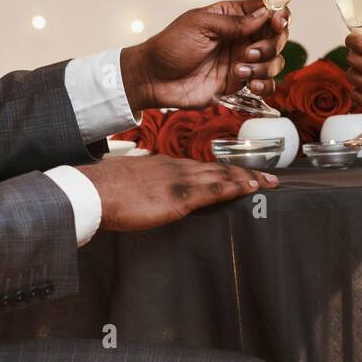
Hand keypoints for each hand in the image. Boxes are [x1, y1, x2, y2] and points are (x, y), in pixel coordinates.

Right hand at [82, 154, 278, 231]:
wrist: (94, 191)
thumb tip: (147, 196)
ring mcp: (180, 179)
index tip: (236, 174)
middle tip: (266, 176)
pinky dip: (236, 186)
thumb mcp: (127, 183)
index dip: (220, 171)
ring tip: (267, 182)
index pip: (199, 167)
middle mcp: (176, 166)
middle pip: (215, 168)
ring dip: (246, 178)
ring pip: (221, 175)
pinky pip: (216, 188)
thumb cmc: (103, 191)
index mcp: (162, 165)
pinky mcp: (181, 195)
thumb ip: (143, 187)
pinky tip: (252, 187)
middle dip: (242, 172)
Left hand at [120, 0, 289, 110]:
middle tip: (250, 51)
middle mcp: (241, 37)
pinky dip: (265, 85)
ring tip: (240, 70)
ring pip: (275, 61)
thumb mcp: (200, 25)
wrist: (153, 79)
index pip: (266, 10)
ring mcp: (242, 60)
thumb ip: (234, 22)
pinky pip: (266, 84)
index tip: (278, 21)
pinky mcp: (239, 83)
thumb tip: (265, 15)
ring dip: (265, 66)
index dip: (279, 14)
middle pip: (277, 35)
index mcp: (231, 16)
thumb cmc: (170, 46)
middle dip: (272, 44)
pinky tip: (251, 85)